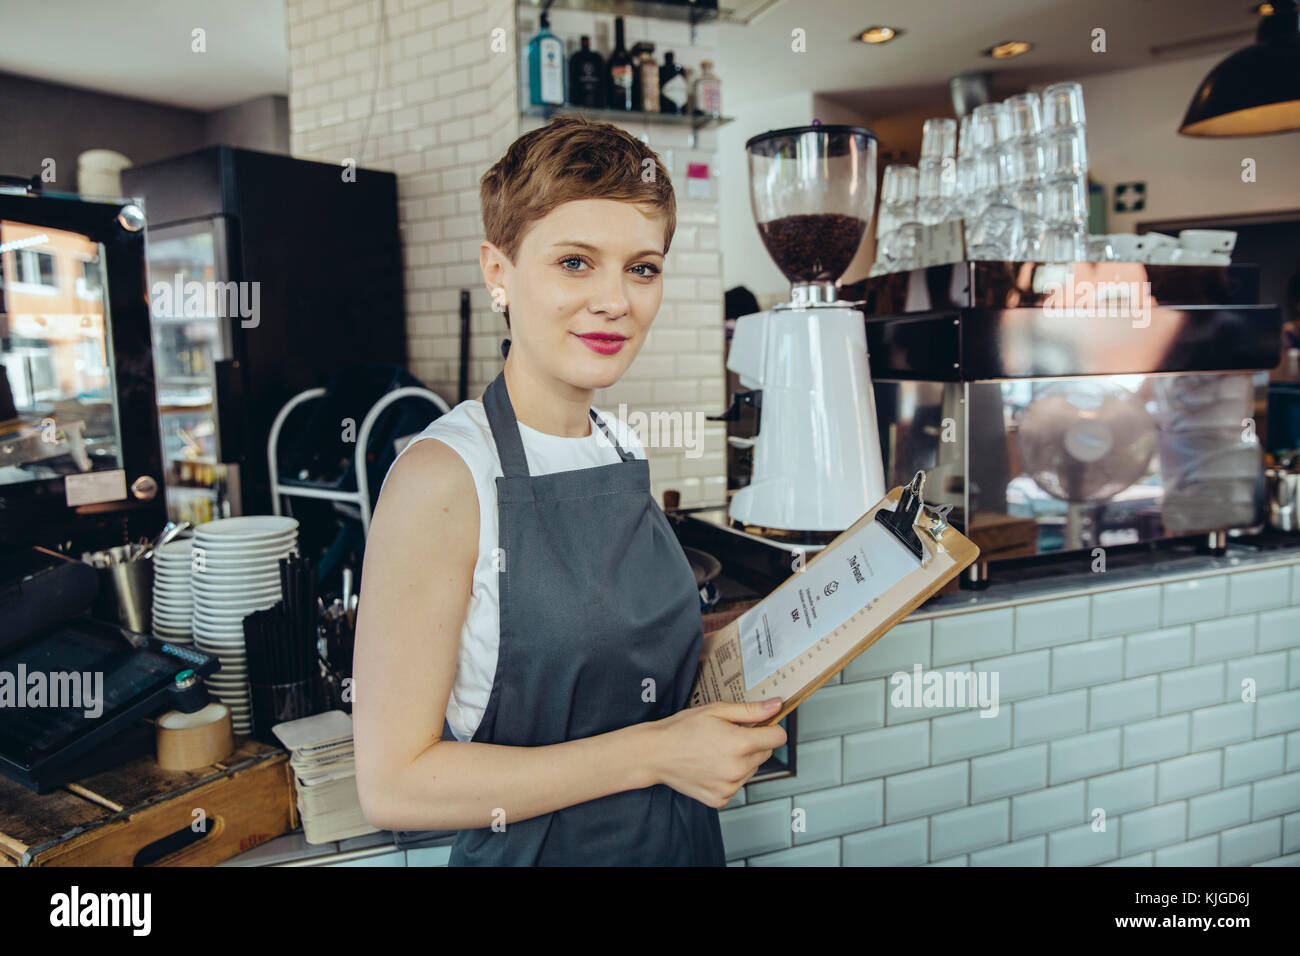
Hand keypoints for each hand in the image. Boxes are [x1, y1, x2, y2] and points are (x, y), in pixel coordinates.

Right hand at [646, 698, 786, 808]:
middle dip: (753, 743)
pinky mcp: (720, 799)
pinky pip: (736, 785)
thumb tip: (776, 705)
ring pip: (751, 770)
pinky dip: (729, 776)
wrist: (655, 754)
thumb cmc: (682, 729)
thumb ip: (750, 710)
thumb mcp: (716, 711)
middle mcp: (738, 769)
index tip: (758, 726)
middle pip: (765, 753)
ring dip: (742, 761)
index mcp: (740, 744)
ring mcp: (729, 787)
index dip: (770, 728)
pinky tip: (711, 766)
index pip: (778, 738)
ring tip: (716, 751)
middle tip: (728, 736)